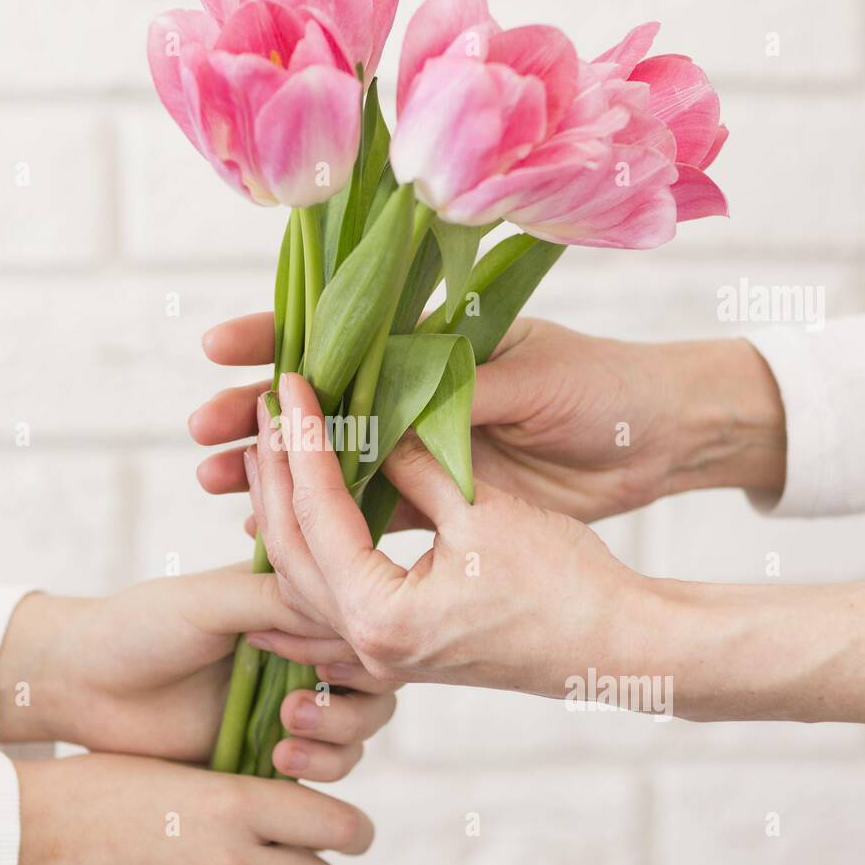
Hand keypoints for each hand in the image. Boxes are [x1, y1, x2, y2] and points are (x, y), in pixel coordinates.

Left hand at [0, 568, 396, 782]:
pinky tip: (276, 762)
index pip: (361, 624)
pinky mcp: (270, 752)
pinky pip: (324, 768)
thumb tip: (347, 615)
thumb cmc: (138, 628)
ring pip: (358, 729)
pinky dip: (318, 768)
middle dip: (353, 703)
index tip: (319, 660)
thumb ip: (277, 600)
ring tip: (286, 741)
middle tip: (298, 709)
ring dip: (338, 738)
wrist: (82, 687)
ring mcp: (289, 704)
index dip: (356, 646)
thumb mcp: (208, 601)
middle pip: (374, 683)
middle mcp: (302, 653)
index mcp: (292, 605)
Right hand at [190, 313, 786, 522]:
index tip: (220, 349)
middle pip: (320, 403)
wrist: (661, 440)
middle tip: (204, 432)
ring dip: (279, 473)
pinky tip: (276, 530)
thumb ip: (453, 399)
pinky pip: (372, 510)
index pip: (338, 334)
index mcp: (432, 342)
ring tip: (219, 484)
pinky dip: (327, 520)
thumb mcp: (525, 381)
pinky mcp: (444, 498)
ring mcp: (425, 447)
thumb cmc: (604, 389)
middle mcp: (416, 392)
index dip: (277, 338)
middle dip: (259, 416)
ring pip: (334, 462)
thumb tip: (376, 417)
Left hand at [242, 372, 655, 694]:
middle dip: (275, 476)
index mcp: (381, 614)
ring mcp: (382, 656)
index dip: (302, 441)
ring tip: (268, 458)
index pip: (317, 512)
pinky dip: (301, 567)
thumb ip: (416, 466)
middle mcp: (369, 645)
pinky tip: (279, 544)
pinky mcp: (401, 651)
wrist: (618, 647)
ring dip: (280, 519)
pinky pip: (326, 610)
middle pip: (291, 552)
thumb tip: (370, 422)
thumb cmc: (565, 585)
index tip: (289, 387)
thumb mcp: (483, 512)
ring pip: (301, 584)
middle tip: (266, 412)